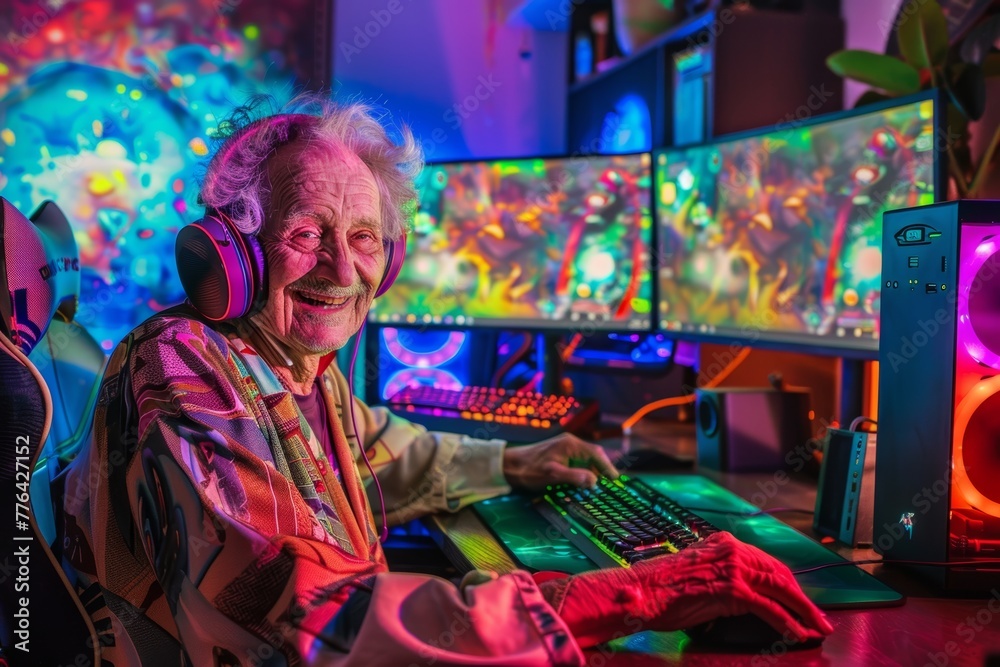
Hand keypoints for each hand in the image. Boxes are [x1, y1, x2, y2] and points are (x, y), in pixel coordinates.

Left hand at [502, 433, 618, 488]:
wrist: (509, 466)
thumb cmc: (530, 470)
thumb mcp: (553, 475)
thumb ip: (575, 477)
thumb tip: (595, 481)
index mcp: (571, 444)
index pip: (596, 454)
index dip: (608, 467)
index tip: (615, 480)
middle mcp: (570, 443)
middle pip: (594, 456)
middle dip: (602, 470)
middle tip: (608, 487)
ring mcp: (565, 449)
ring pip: (586, 460)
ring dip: (593, 473)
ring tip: (597, 488)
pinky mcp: (560, 455)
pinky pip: (578, 463)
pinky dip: (583, 473)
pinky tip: (583, 484)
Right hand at [540, 531, 833, 647]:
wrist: (639, 592)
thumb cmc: (659, 589)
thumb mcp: (697, 577)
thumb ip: (722, 581)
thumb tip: (744, 598)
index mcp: (723, 544)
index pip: (766, 562)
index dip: (786, 584)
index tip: (799, 600)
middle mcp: (731, 549)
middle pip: (779, 573)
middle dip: (802, 598)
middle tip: (818, 617)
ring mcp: (733, 568)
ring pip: (780, 589)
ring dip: (803, 611)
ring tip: (817, 627)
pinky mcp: (732, 589)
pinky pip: (769, 608)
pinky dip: (788, 623)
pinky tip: (798, 634)